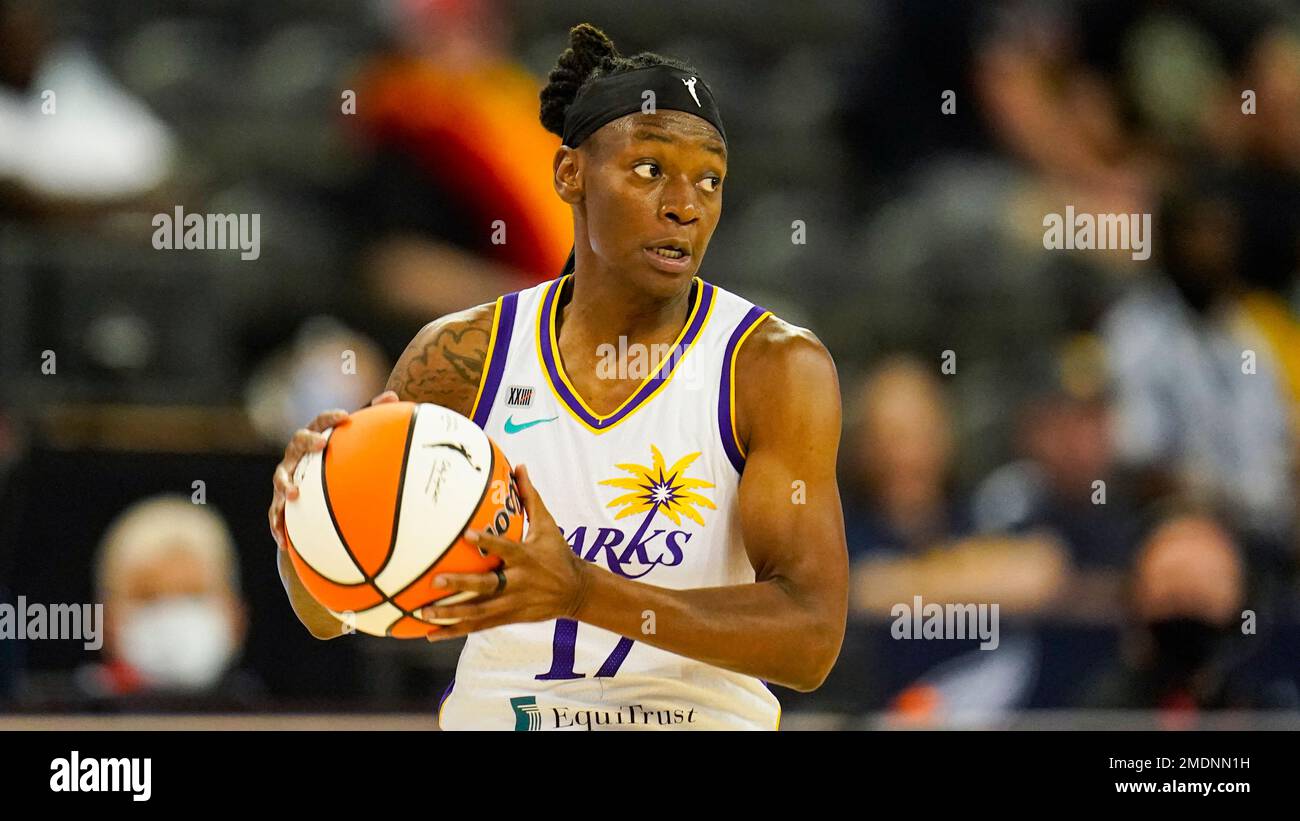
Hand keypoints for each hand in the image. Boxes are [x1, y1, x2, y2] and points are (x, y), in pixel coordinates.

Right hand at [268, 390, 398, 550]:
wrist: (312, 494)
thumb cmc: (336, 462)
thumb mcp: (354, 442)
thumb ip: (372, 419)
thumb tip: (393, 395)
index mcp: (316, 438)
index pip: (321, 422)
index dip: (330, 418)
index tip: (344, 416)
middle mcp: (298, 455)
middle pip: (297, 442)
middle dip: (308, 440)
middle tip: (320, 443)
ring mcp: (287, 477)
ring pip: (280, 478)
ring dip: (285, 485)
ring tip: (294, 494)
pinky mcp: (280, 503)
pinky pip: (275, 512)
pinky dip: (277, 524)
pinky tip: (283, 541)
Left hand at [418, 464, 590, 639]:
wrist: (577, 591)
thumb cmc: (557, 552)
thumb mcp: (548, 525)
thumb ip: (530, 497)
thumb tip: (519, 467)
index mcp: (527, 557)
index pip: (506, 548)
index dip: (488, 542)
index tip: (466, 535)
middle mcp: (519, 582)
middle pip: (488, 585)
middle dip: (461, 584)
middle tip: (435, 580)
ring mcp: (513, 603)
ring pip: (479, 611)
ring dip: (450, 614)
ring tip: (423, 612)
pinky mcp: (509, 618)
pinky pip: (479, 626)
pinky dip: (455, 630)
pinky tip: (431, 634)